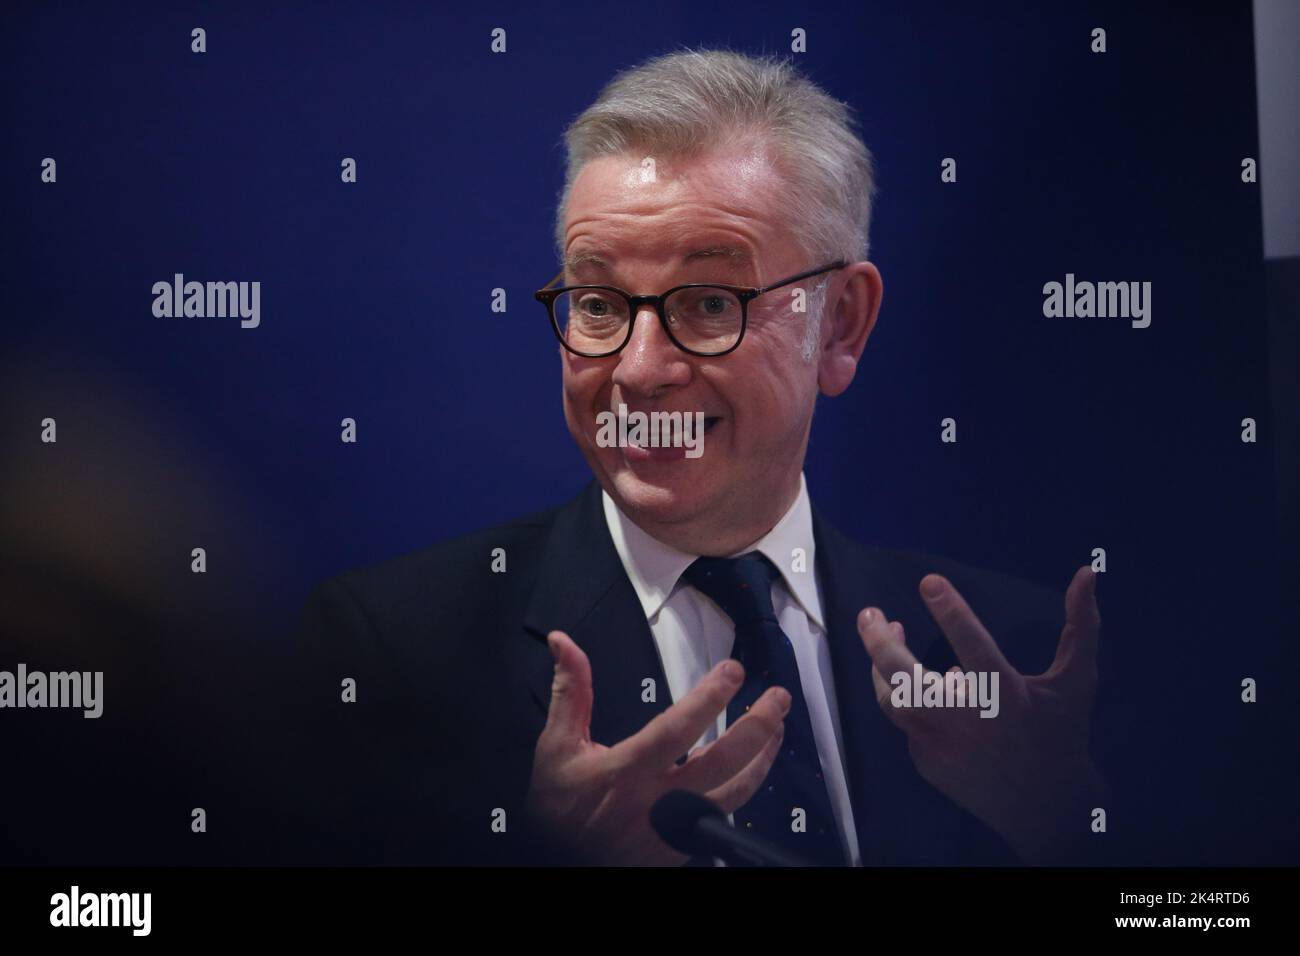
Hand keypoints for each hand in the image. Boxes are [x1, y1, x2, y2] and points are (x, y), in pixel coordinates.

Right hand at [525, 630, 790, 865]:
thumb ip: (569, 691)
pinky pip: (726, 816)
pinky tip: (755, 767)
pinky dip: (746, 787)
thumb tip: (562, 641)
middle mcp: (657, 800)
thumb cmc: (558, 805)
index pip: (677, 729)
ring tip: (778, 727)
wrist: (556, 860)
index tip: (733, 671)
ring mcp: (674, 826)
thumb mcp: (556, 745)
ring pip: (734, 793)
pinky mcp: (682, 844)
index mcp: (626, 770)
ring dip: (762, 758)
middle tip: (778, 697)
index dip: (709, 698)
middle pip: (721, 762)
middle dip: (756, 727)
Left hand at [857, 566, 1105, 862]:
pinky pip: (906, 722)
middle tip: (868, 612)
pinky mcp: (927, 762)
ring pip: (892, 700)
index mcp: (1007, 696)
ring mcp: (943, 745)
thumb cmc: (1063, 733)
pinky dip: (905, 697)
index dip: (951, 611)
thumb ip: (1080, 625)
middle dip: (879, 642)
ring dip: (878, 666)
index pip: (973, 645)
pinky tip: (912, 679)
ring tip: (882, 631)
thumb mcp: (1077, 680)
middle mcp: (969, 721)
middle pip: (908, 678)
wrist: (1048, 809)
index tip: (928, 580)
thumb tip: (1085, 572)